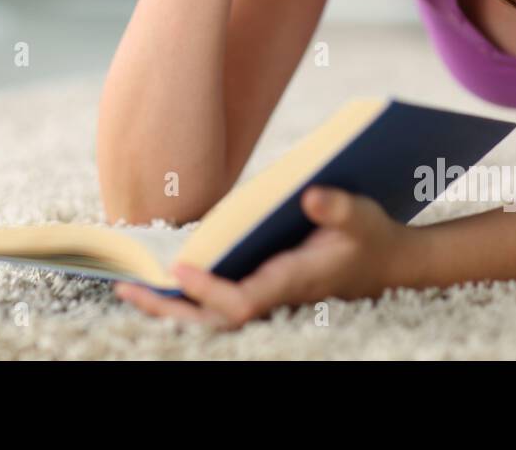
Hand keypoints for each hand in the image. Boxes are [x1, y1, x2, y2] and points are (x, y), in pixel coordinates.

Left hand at [114, 185, 424, 329]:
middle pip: (214, 320)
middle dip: (171, 309)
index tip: (180, 271)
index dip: (210, 291)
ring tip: (130, 286)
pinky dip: (187, 297)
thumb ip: (337, 207)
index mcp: (294, 282)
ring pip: (211, 317)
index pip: (243, 302)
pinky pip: (218, 304)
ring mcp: (267, 297)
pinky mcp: (263, 290)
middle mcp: (275, 297)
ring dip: (171, 306)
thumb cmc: (371, 237)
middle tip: (127, 286)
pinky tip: (161, 279)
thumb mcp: (361, 215)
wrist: (388, 262)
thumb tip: (310, 195)